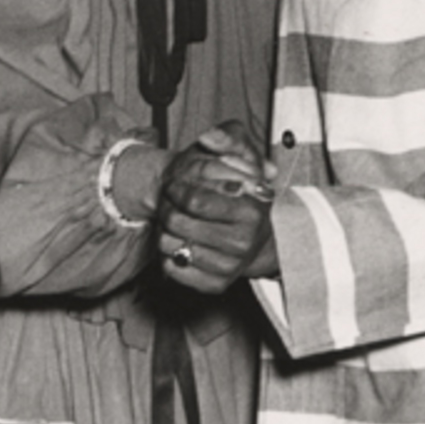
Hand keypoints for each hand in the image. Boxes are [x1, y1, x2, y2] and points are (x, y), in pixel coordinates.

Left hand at [158, 123, 277, 294]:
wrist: (260, 237)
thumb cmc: (244, 195)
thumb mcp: (243, 157)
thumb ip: (228, 138)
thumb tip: (209, 138)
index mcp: (250, 212)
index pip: (195, 201)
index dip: (176, 190)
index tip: (173, 186)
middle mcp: (242, 243)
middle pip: (178, 223)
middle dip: (166, 208)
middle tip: (168, 202)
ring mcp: (229, 267)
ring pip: (171, 246)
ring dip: (164, 231)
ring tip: (174, 221)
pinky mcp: (215, 285)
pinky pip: (173, 268)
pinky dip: (168, 254)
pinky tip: (179, 241)